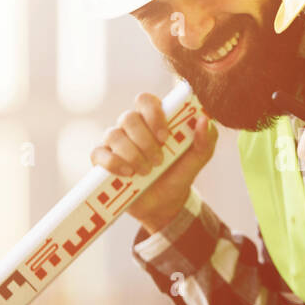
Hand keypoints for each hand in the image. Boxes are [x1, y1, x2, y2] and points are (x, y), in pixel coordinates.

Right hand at [90, 92, 217, 233]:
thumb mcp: (199, 158)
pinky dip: (113, 163)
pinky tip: (128, 173)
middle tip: (159, 161)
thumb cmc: (180, 173)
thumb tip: (204, 119)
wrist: (166, 204)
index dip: (153, 114)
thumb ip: (206, 138)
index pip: (145, 100)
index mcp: (153, 119)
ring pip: (113, 135)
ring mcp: (115, 143)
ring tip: (146, 171)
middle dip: (144, 141)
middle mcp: (131, 127)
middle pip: (128, 118)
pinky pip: (98, 154)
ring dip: (132, 154)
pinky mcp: (103, 161)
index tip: (165, 136)